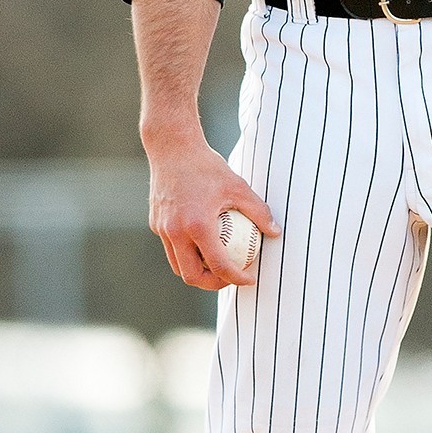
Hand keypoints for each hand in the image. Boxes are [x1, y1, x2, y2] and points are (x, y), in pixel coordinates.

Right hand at [147, 134, 280, 289]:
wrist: (172, 148)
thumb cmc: (208, 166)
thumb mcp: (238, 186)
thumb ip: (258, 211)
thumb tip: (275, 232)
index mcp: (197, 225)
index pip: (218, 265)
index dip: (236, 278)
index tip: (249, 279)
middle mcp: (176, 232)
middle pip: (191, 275)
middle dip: (212, 284)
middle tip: (230, 277)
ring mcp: (162, 229)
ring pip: (178, 265)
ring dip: (197, 271)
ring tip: (217, 265)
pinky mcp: (156, 224)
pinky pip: (172, 248)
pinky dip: (187, 253)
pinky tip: (204, 243)